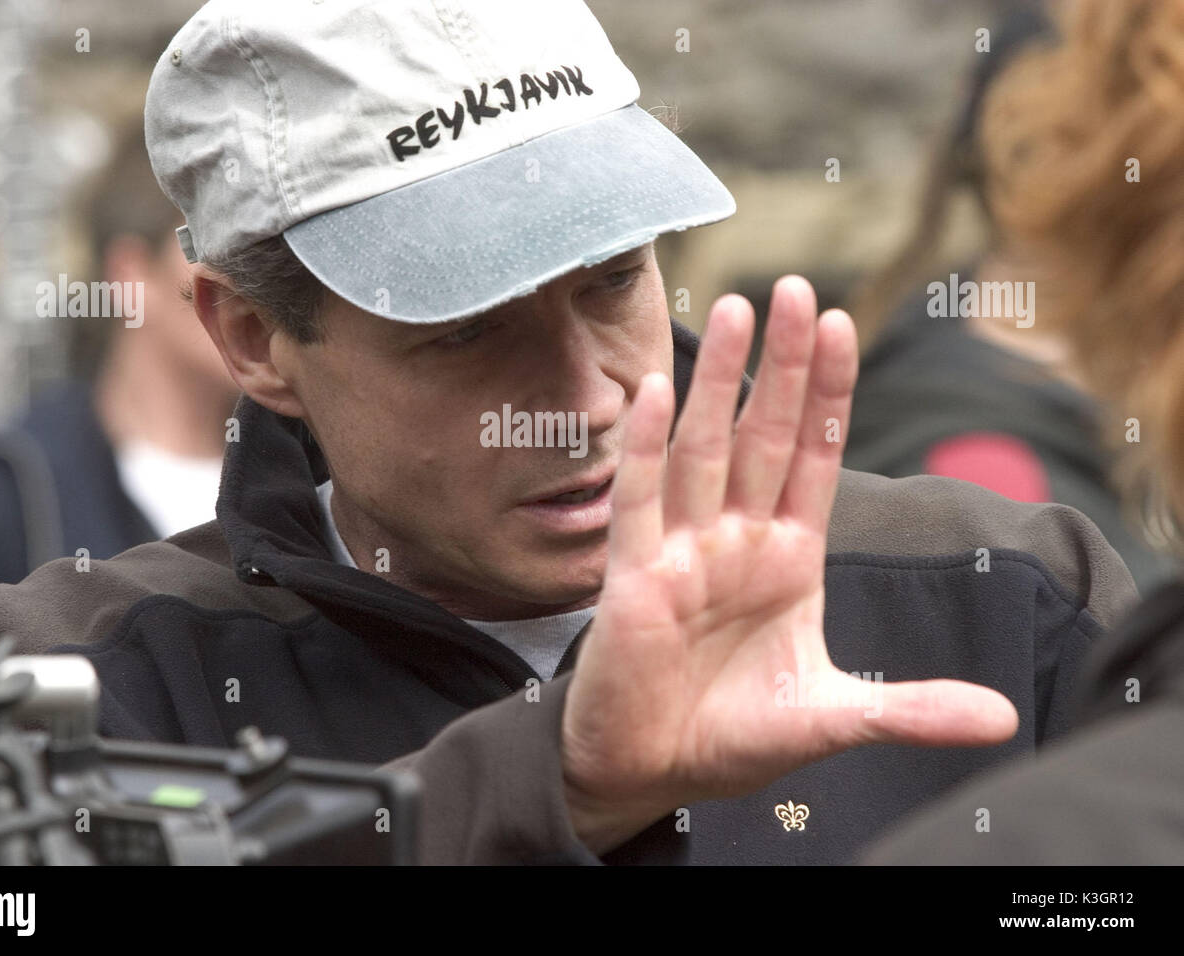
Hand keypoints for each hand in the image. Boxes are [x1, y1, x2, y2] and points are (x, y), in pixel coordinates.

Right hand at [560, 277, 1019, 852]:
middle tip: (799, 288)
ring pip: (703, 450)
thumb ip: (909, 709)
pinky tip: (654, 392)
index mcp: (787, 559)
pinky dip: (642, 448)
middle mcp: (735, 541)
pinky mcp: (631, 577)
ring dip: (721, 384)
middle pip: (764, 435)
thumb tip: (1003, 718)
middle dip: (783, 364)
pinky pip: (637, 500)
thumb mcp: (833, 718)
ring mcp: (682, 552)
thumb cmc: (730, 736)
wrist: (649, 773)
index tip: (844, 327)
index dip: (828, 394)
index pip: (814, 458)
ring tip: (742, 311)